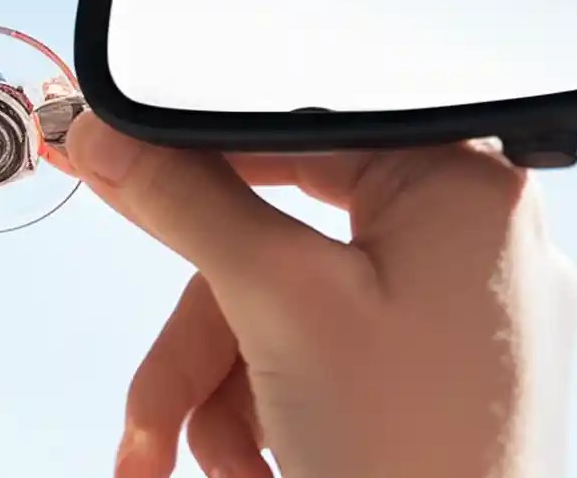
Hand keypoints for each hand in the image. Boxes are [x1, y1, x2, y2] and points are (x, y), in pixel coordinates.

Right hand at [66, 113, 576, 477]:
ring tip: (181, 462)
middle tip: (150, 388)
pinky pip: (310, 352)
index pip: (293, 131)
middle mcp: (465, 239)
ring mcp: (448, 311)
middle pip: (272, 239)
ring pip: (277, 307)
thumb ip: (186, 202)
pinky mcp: (426, 369)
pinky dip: (258, 408)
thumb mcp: (277, 305)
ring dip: (214, 391)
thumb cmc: (412, 460)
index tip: (118, 160)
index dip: (192, 155)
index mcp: (461, 190)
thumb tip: (112, 135)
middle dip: (200, 338)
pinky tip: (253, 467)